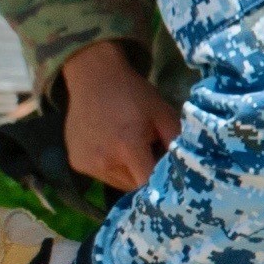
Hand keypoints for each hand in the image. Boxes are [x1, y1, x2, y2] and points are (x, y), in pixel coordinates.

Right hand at [52, 38, 179, 193]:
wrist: (94, 76)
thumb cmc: (133, 93)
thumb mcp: (163, 113)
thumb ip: (177, 143)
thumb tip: (188, 169)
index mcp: (128, 147)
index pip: (149, 183)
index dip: (161, 182)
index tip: (168, 173)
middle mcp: (104, 160)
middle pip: (133, 187)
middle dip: (144, 175)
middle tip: (147, 153)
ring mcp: (87, 164)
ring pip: (117, 183)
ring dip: (127, 172)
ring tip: (127, 148)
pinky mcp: (76, 163)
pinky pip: (101, 175)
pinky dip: (109, 167)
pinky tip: (108, 146)